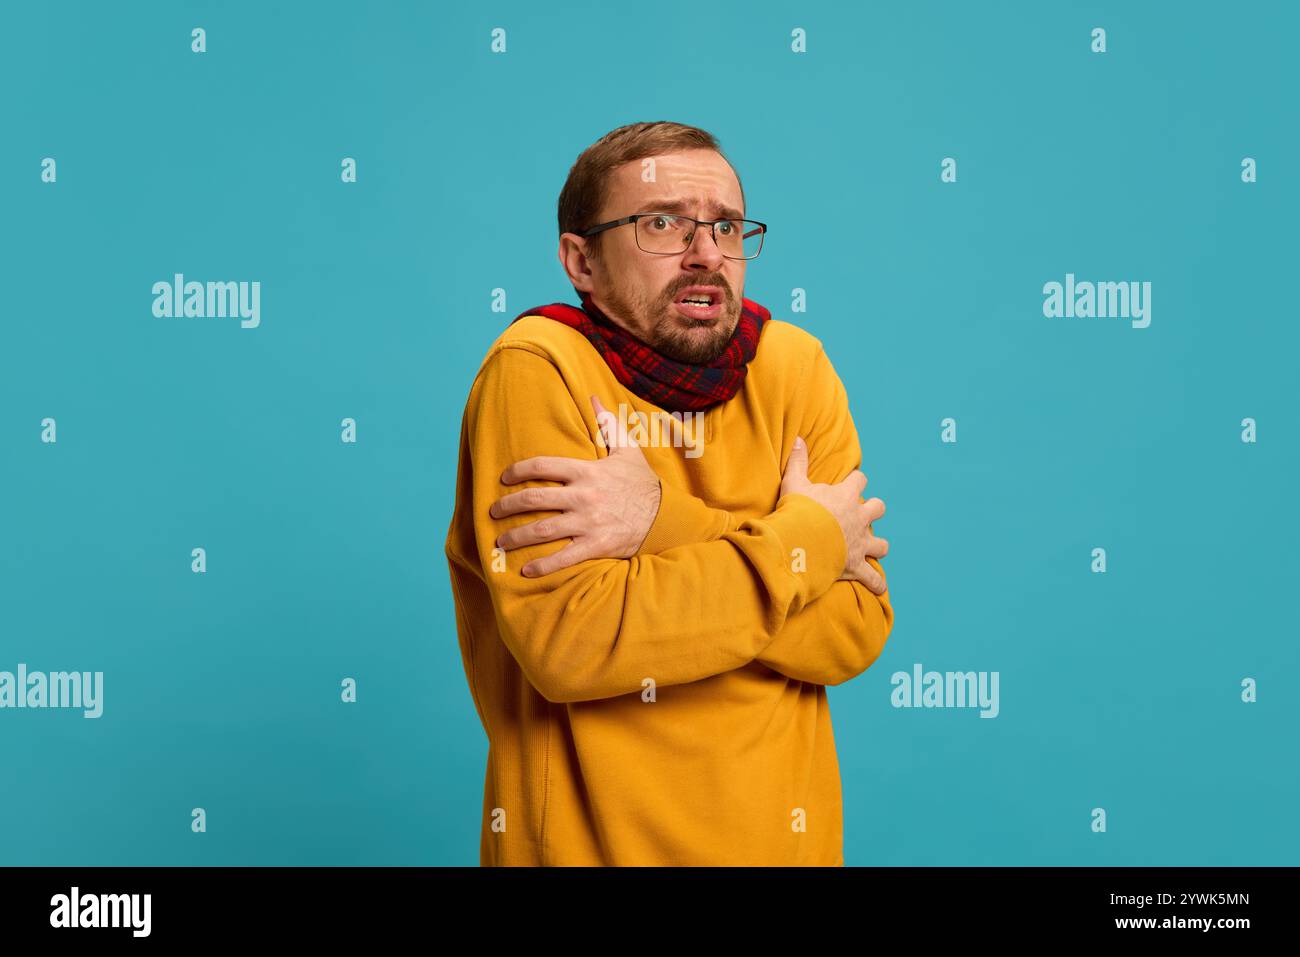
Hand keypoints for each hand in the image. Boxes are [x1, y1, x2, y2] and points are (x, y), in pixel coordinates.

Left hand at [489, 395, 661, 576]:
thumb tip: (594, 398)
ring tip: (500, 542)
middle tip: (493, 511)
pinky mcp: (597, 545)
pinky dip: (543, 566)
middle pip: (535, 499)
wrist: (667, 517)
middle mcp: (584, 496)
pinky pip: (564, 557)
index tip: (504, 478)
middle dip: (508, 505)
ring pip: (542, 529)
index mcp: (587, 471)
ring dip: (516, 537)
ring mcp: (589, 522)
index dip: (518, 470)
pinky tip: (526, 571)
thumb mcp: (627, 450)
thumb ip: (608, 425)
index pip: (542, 466)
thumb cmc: (642, 484)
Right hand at [779, 435, 888, 594]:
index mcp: (845, 496)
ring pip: (881, 544)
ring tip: (871, 549)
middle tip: (861, 515)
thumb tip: (798, 438)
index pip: (859, 480)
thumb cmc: (797, 511)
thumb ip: (798, 461)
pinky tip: (878, 587)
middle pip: (878, 508)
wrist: (800, 541)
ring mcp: (860, 543)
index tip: (850, 484)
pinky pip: (872, 578)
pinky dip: (876, 583)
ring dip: (877, 545)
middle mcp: (858, 518)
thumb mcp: (794, 483)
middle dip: (873, 510)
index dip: (855, 481)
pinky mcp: (856, 565)